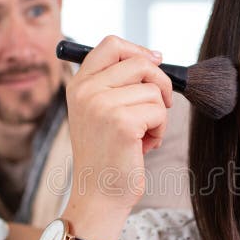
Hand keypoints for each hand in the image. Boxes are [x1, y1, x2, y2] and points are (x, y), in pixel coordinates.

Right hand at [65, 35, 171, 213]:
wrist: (99, 195)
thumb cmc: (107, 156)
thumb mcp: (101, 112)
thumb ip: (117, 84)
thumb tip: (153, 57)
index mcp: (79, 85)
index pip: (111, 44)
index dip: (138, 49)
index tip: (155, 61)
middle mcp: (86, 91)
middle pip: (140, 63)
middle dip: (160, 84)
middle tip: (160, 107)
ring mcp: (102, 105)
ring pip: (154, 90)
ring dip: (158, 114)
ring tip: (143, 135)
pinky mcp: (122, 122)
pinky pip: (159, 112)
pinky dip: (159, 130)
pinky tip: (144, 145)